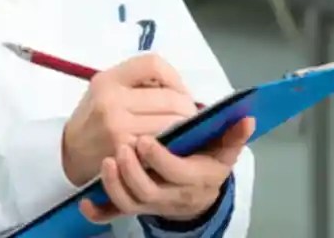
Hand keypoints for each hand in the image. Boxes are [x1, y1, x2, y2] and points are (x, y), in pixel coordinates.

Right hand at [61, 54, 198, 185]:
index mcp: (108, 80)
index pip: (153, 64)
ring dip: (185, 128)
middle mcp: (111, 100)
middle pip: (170, 98)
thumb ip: (137, 82)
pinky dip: (173, 144)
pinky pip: (163, 144)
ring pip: (171, 123)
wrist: (69, 152)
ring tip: (184, 131)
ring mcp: (118, 128)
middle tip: (191, 116)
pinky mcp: (126, 152)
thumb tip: (179, 87)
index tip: (179, 90)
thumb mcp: (105, 88)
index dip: (174, 76)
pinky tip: (172, 145)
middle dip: (188, 107)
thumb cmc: (94, 117)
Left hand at [79, 116, 254, 224]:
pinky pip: (115, 215)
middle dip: (134, 172)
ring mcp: (150, 202)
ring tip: (107, 162)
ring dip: (115, 186)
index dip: (160, 159)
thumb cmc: (206, 164)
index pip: (176, 172)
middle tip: (122, 148)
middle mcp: (171, 195)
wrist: (195, 194)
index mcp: (194, 179)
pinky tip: (86, 203)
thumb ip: (233, 135)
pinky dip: (99, 212)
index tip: (145, 140)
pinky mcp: (134, 206)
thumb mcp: (224, 151)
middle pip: (149, 191)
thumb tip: (247, 119)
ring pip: (130, 203)